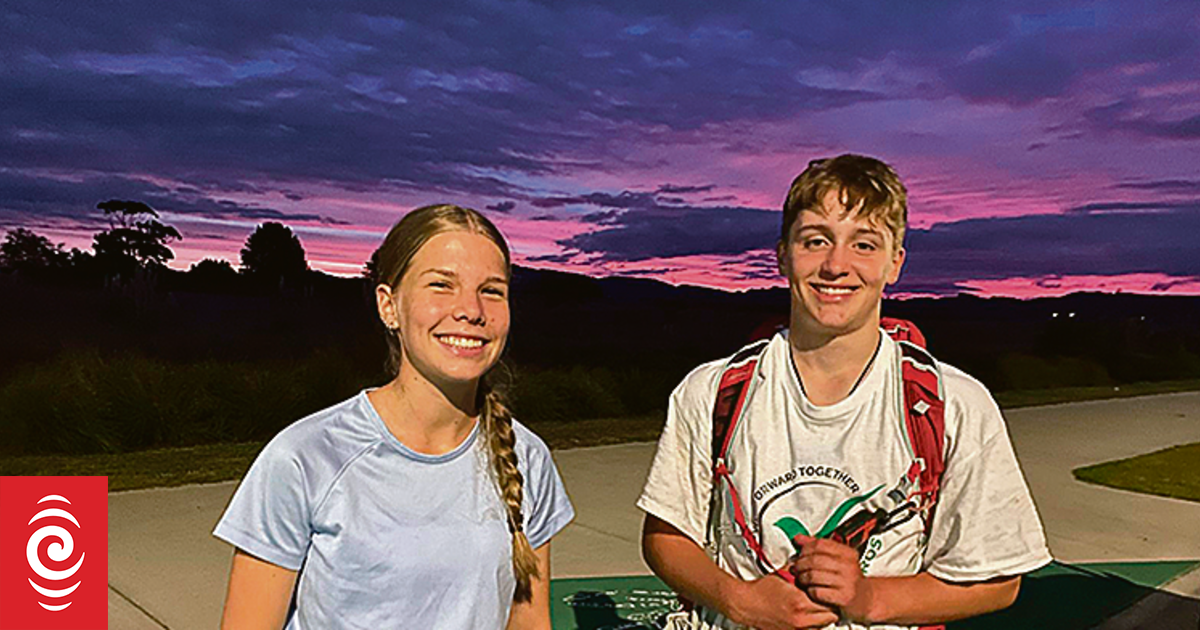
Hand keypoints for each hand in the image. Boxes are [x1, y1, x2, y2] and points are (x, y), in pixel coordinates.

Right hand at [724, 573, 838, 629]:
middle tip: (826, 600)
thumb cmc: (760, 590)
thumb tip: (810, 563)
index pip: (829, 602)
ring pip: (822, 626)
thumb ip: (799, 569)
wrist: (746, 603)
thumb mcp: (783, 575)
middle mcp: (801, 619)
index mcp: (800, 603)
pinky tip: (805, 615)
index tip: (829, 592)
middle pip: (830, 617)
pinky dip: (811, 624)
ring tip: (816, 608)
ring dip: (822, 617)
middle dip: (829, 608)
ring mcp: (796, 629)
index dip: (831, 596)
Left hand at [788, 535, 875, 622]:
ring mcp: (847, 582)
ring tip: (801, 580)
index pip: (820, 544)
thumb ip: (818, 548)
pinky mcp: (844, 598)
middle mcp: (848, 566)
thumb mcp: (838, 559)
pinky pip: (818, 592)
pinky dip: (810, 591)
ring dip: (802, 578)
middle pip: (815, 560)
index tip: (800, 554)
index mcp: (847, 553)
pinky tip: (811, 590)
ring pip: (813, 576)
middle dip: (800, 564)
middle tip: (796, 568)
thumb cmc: (848, 578)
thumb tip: (798, 538)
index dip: (805, 548)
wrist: (866, 599)